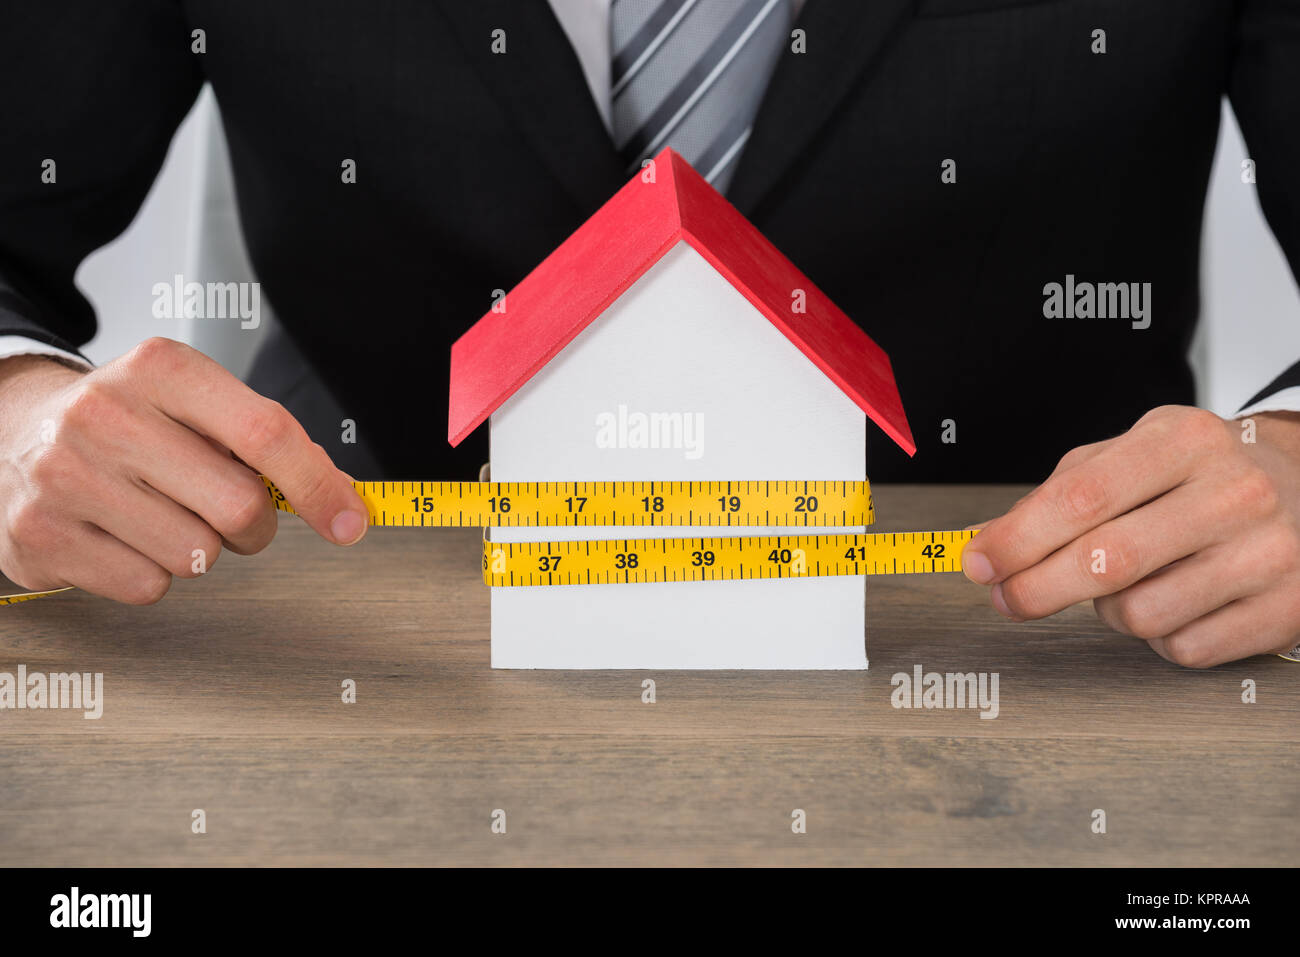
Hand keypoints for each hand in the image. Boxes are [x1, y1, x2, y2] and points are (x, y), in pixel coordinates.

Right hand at [0, 338, 367, 602]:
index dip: (319, 485)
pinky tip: (123, 537)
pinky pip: (148, 586)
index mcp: (160, 369)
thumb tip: (345, 499)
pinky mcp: (40, 536)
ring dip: (199, 550)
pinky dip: (152, 574)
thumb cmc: (127, 422)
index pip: (266, 432)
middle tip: (226, 510)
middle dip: (253, 524)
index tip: (350, 521)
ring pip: (197, 555)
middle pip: (239, 506)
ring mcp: (66, 477)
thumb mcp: (194, 404)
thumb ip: (269, 443)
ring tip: (160, 514)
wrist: (13, 429)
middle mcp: (106, 414)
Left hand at [962, 405, 1299, 666]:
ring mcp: (1266, 553)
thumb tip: (984, 542)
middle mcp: (1233, 492)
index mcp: (1184, 441)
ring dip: (1108, 611)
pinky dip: (1158, 636)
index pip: (1080, 497)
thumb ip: (1056, 495)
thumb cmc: (1199, 475)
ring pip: (1139, 613)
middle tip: (1007, 597)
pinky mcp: (1283, 609)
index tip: (978, 562)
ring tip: (1124, 584)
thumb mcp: (1132, 456)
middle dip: (1037, 588)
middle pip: (1105, 560)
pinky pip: (1182, 647)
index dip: (1017, 538)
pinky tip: (1173, 601)